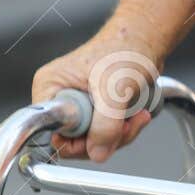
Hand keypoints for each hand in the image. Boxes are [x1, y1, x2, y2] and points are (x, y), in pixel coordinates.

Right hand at [31, 28, 161, 162]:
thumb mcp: (115, 90)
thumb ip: (105, 124)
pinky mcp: (95, 110)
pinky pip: (106, 134)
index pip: (51, 133)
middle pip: (74, 141)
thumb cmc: (125, 50)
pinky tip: (137, 115)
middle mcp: (59, 97)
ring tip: (137, 116)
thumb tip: (97, 154)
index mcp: (50, 88)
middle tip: (126, 124)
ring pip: (94, 140)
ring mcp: (77, 105)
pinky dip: (124, 130)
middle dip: (106, 138)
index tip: (103, 132)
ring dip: (120, 134)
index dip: (77, 141)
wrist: (145, 40)